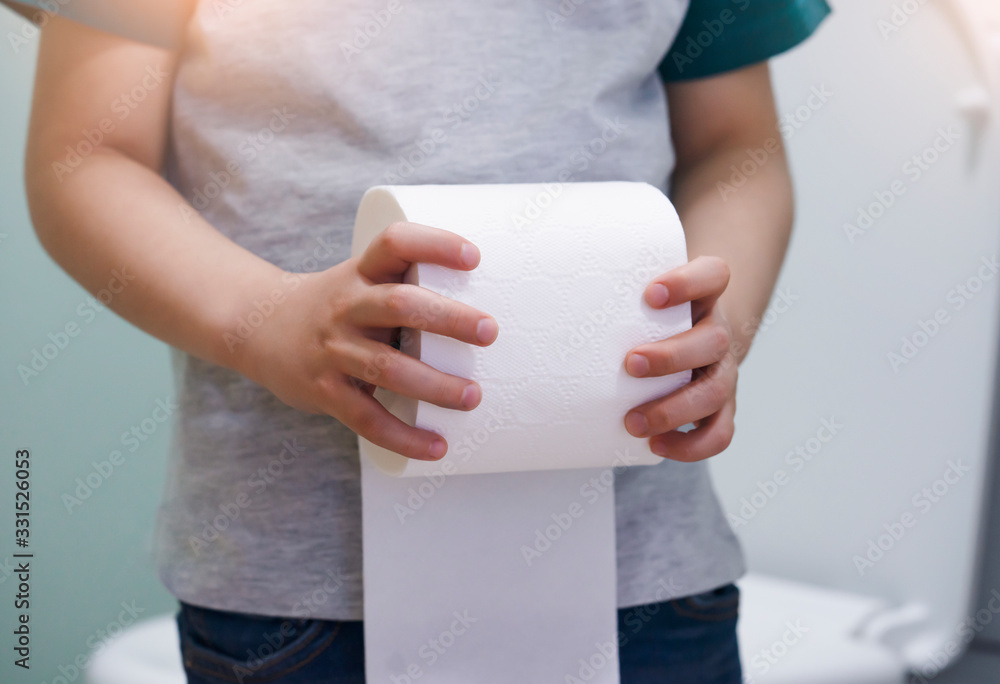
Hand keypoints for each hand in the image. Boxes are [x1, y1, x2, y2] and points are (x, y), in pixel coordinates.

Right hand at [231, 222, 498, 461]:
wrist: (257, 328)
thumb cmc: (333, 306)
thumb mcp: (359, 281)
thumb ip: (405, 290)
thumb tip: (481, 317)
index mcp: (360, 272)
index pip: (394, 243)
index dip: (434, 244)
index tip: (473, 256)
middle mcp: (346, 305)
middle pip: (399, 304)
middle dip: (448, 319)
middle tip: (489, 332)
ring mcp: (333, 349)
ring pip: (387, 367)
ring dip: (434, 385)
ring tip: (472, 397)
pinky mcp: (324, 390)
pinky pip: (366, 418)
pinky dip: (403, 436)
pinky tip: (435, 446)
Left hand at [622, 256, 736, 461]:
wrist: (692, 339)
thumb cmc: (654, 316)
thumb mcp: (641, 292)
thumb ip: (614, 287)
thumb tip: (552, 292)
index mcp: (705, 296)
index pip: (713, 275)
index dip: (688, 282)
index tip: (650, 294)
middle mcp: (719, 333)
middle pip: (714, 340)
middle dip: (672, 356)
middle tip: (630, 364)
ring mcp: (723, 372)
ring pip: (715, 391)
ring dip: (674, 409)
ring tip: (633, 421)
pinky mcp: (721, 408)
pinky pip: (719, 433)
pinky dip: (691, 446)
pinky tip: (655, 445)